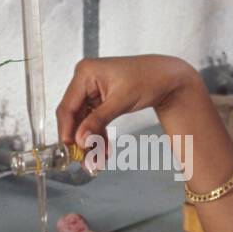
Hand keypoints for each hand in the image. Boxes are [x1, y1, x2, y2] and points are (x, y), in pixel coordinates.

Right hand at [56, 56, 198, 157]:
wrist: (166, 78)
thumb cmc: (148, 79)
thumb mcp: (121, 102)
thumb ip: (98, 121)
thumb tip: (81, 139)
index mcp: (85, 72)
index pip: (67, 106)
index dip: (66, 130)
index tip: (69, 148)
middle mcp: (85, 79)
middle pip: (73, 116)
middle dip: (81, 139)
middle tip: (85, 159)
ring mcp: (91, 90)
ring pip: (83, 121)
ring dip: (91, 141)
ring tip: (98, 159)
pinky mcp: (99, 99)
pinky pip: (93, 121)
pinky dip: (99, 135)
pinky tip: (105, 149)